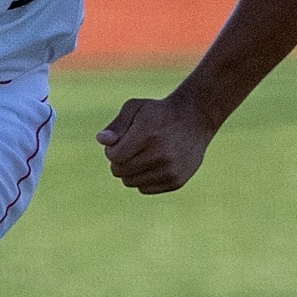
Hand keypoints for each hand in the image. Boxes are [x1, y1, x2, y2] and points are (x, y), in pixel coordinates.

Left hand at [96, 94, 219, 194]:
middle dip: (119, 160)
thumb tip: (101, 140)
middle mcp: (161, 155)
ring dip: (130, 171)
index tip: (120, 141)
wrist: (195, 119)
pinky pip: (144, 189)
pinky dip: (143, 179)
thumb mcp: (135, 108)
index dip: (112, 149)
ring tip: (142, 155)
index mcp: (148, 135)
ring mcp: (170, 170)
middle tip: (131, 147)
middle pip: (120, 170)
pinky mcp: (176, 181)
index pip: (114, 156)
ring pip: (130, 182)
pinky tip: (153, 164)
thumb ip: (116, 125)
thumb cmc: (158, 113)